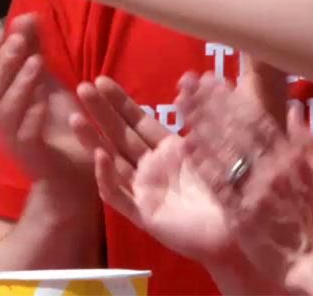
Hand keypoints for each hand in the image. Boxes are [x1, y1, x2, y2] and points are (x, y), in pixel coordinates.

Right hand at [0, 13, 96, 203]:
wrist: (76, 167)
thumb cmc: (57, 121)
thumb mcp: (46, 79)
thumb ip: (34, 49)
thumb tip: (26, 15)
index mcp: (1, 100)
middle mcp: (1, 118)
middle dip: (2, 61)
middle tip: (17, 39)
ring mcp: (13, 138)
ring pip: (5, 110)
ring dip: (19, 83)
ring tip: (36, 61)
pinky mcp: (31, 155)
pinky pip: (26, 133)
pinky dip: (33, 113)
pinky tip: (45, 97)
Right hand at [81, 56, 290, 265]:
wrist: (237, 231)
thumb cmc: (230, 189)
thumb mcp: (214, 147)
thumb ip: (200, 119)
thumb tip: (190, 82)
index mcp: (168, 150)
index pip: (138, 120)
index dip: (120, 101)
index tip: (101, 79)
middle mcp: (152, 168)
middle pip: (120, 136)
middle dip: (100, 113)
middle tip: (81, 88)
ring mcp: (145, 191)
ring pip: (112, 162)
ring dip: (93, 141)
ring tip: (75, 119)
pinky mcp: (144, 214)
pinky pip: (120, 197)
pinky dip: (107, 178)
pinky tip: (100, 156)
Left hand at [178, 72, 312, 277]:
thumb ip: (307, 140)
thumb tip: (295, 108)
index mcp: (290, 156)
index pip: (257, 118)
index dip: (232, 97)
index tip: (214, 79)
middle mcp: (271, 168)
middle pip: (235, 128)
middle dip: (209, 102)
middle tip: (187, 82)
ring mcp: (254, 190)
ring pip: (223, 150)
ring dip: (199, 124)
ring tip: (180, 104)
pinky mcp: (240, 213)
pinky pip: (218, 184)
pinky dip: (202, 163)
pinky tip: (186, 145)